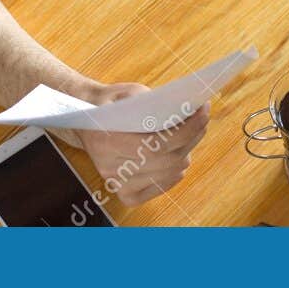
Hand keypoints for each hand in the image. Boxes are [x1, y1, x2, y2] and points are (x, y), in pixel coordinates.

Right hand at [63, 83, 210, 207]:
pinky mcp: (123, 193)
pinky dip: (174, 174)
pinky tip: (179, 158)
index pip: (158, 143)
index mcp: (106, 139)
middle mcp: (109, 166)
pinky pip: (158, 188)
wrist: (84, 118)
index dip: (187, 129)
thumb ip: (158, 105)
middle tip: (202, 119)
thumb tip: (191, 111)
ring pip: (166, 174)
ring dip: (186, 153)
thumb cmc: (112, 103)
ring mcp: (115, 183)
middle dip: (191, 138)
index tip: (203, 111)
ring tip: (192, 134)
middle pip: (166, 160)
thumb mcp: (132, 94)